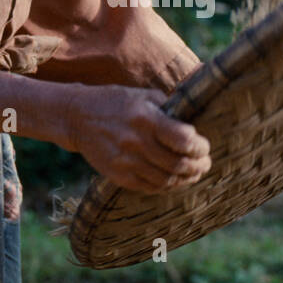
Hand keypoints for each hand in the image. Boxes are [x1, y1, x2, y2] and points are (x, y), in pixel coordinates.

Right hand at [63, 85, 211, 193]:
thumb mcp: (143, 95)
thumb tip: (195, 122)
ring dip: (185, 179)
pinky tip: (173, 179)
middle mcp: (136, 142)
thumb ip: (168, 108)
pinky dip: (166, 185)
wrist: (77, 117)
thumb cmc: (116, 101)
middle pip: (178, 164)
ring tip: (193, 173)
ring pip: (166, 180)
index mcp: (146, 119)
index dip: (200, 147)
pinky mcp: (117, 176)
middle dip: (198, 166)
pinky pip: (149, 187)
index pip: (184, 140)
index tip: (204, 147)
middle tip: (205, 164)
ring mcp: (126, 162)